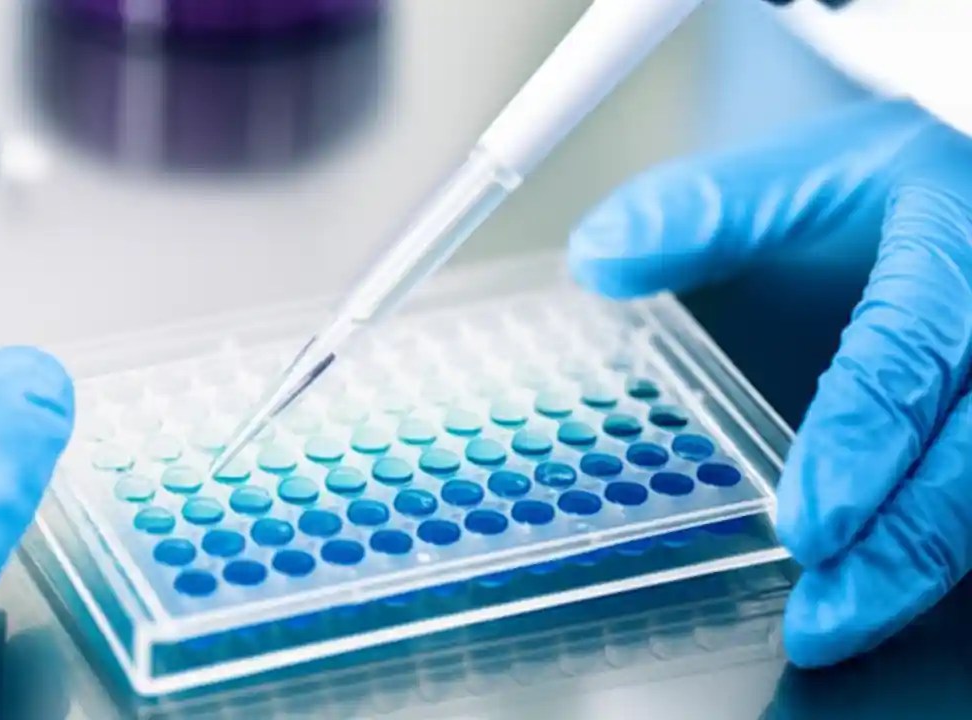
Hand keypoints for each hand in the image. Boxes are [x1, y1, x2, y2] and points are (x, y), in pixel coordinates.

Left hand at [567, 100, 971, 667]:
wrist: (961, 188)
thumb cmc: (877, 189)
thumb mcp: (796, 175)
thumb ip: (701, 213)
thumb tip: (598, 256)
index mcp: (957, 235)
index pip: (911, 348)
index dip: (860, 438)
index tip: (806, 520)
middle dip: (902, 545)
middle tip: (822, 617)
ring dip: (921, 569)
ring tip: (836, 626)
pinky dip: (939, 554)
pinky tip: (879, 594)